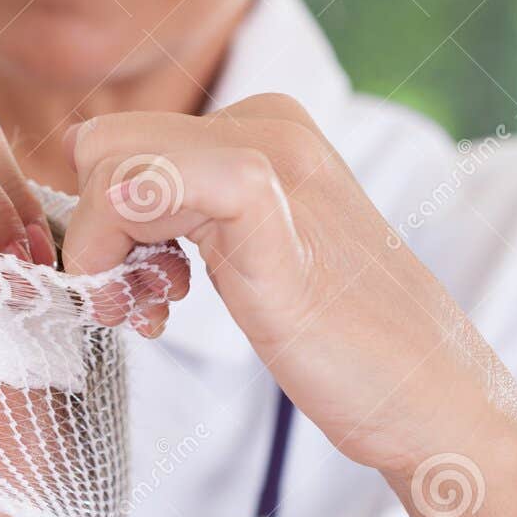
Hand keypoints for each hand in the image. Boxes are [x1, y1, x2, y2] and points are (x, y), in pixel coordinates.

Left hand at [62, 95, 514, 481]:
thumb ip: (185, 213)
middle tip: (137, 302)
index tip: (136, 286)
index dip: (101, 221)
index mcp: (262, 124)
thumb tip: (92, 201)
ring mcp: (269, 156)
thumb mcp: (245, 253)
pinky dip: (119, 253)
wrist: (425, 394)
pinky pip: (142, 188)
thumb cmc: (336, 340)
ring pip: (108, 167)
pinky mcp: (265, 207)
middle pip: (100, 148)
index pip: (116, 142)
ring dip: (102, 254)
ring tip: (153, 312)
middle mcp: (265, 122)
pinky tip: (163, 311)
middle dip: (94, 232)